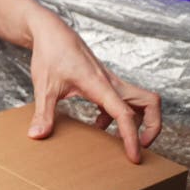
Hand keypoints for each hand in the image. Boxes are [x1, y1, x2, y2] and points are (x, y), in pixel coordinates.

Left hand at [24, 8, 160, 162]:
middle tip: (139, 147)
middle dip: (152, 126)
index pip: (125, 114)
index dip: (132, 137)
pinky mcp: (103, 82)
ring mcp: (109, 82)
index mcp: (100, 85)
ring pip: (139, 101)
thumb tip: (38, 135)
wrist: (51, 32)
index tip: (134, 157)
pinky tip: (98, 125)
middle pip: (149, 102)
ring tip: (119, 142)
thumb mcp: (44, 87)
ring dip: (137, 121)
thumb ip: (43, 113)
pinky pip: (122, 101)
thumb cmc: (50, 54)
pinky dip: (118, 116)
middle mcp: (111, 83)